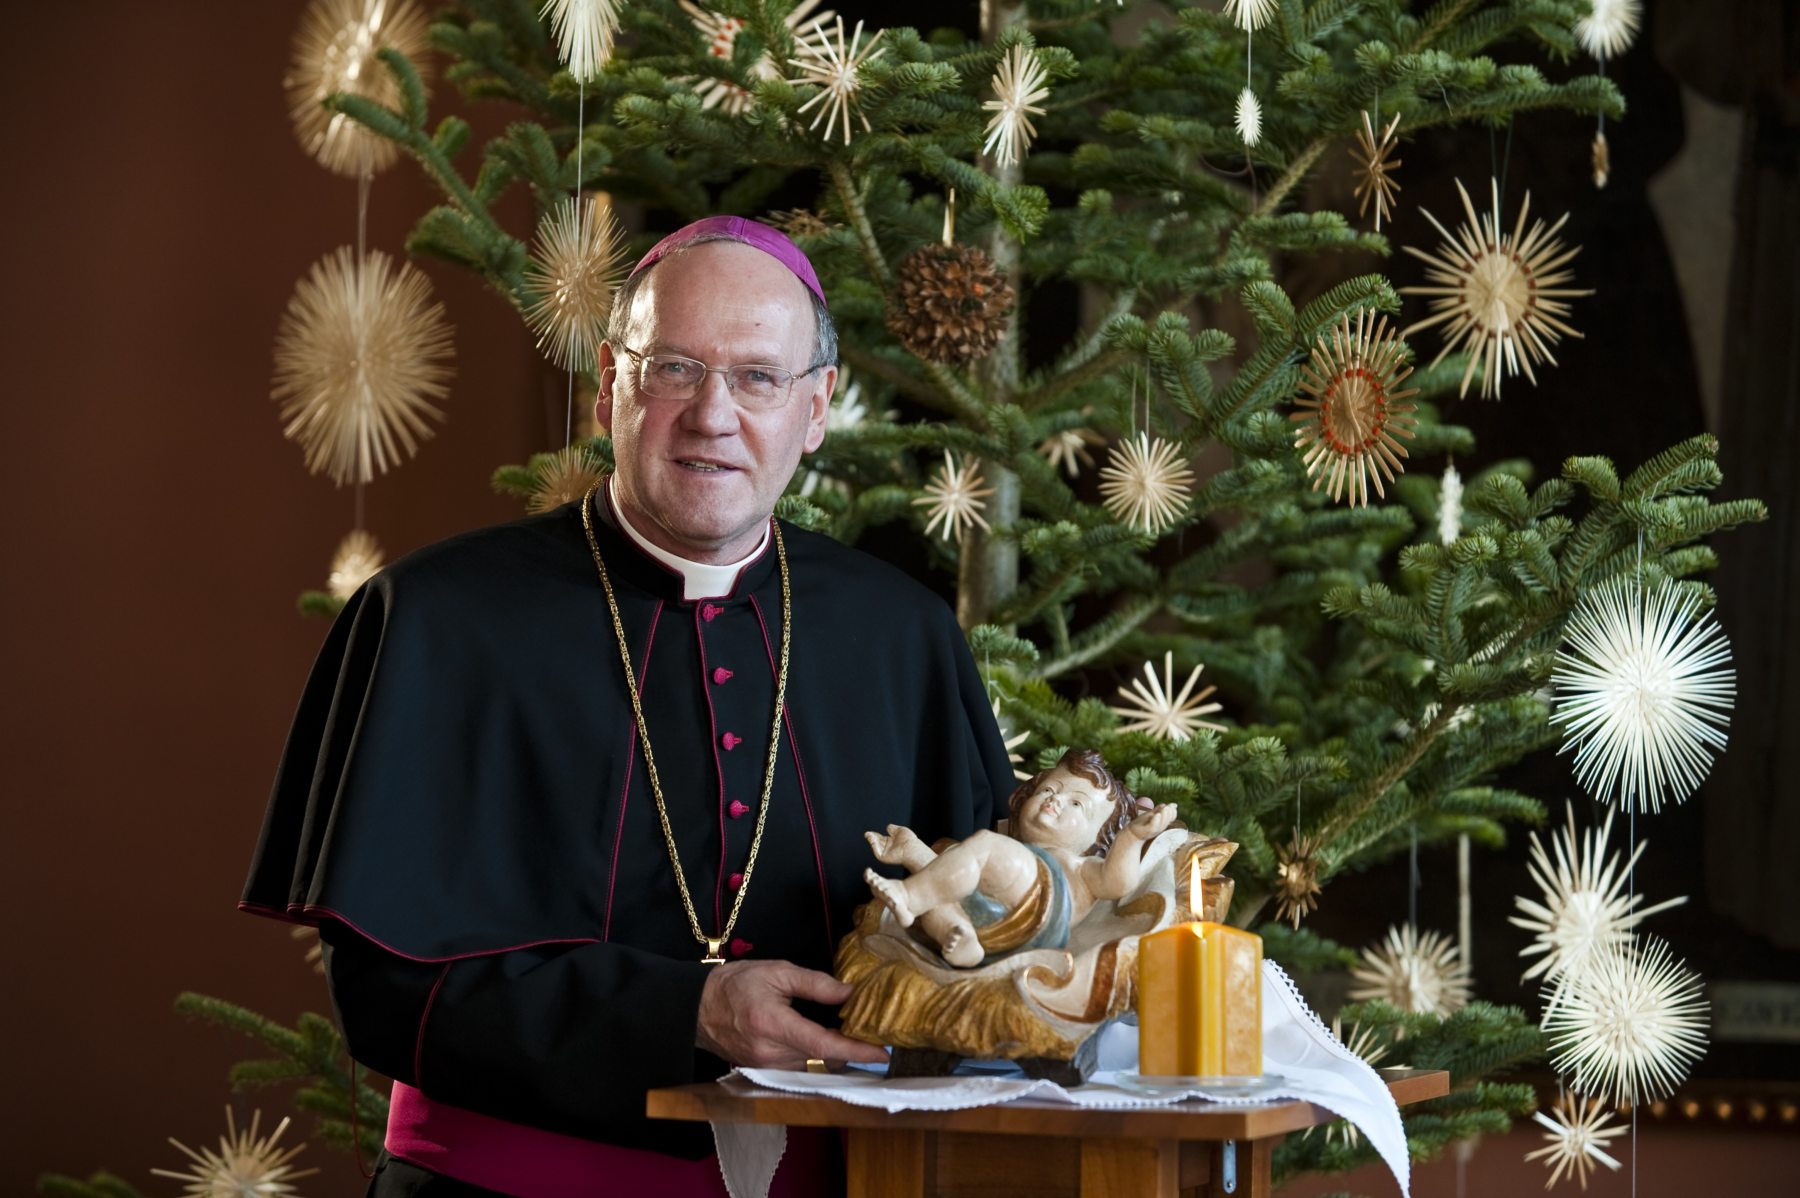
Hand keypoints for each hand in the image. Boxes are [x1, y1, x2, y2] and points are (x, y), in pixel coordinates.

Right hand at [695, 960, 888, 1069]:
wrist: (696, 1008)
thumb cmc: (735, 984)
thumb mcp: (776, 972)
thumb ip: (815, 984)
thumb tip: (850, 993)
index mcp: (773, 1024)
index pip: (823, 1045)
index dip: (855, 1051)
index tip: (881, 1053)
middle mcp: (769, 1054)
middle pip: (822, 1059)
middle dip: (848, 1048)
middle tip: (871, 1032)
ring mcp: (764, 1067)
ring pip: (811, 1066)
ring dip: (830, 1053)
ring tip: (848, 1033)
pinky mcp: (761, 1072)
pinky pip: (797, 1068)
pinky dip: (813, 1056)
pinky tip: (822, 1041)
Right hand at [865, 824, 931, 869]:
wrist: (912, 848)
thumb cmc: (909, 840)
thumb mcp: (900, 830)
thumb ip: (892, 828)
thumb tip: (887, 827)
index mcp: (891, 842)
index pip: (880, 838)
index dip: (874, 835)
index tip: (869, 832)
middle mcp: (888, 848)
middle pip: (877, 842)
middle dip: (871, 838)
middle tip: (867, 834)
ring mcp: (886, 853)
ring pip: (875, 847)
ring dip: (871, 841)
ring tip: (868, 835)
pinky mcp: (884, 858)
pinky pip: (877, 852)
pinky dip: (874, 846)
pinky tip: (873, 840)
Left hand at [1125, 802, 1177, 840]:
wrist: (1131, 832)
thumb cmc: (1143, 823)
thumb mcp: (1152, 814)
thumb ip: (1161, 809)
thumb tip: (1174, 805)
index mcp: (1162, 822)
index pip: (1172, 817)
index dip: (1173, 812)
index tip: (1171, 806)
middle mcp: (1159, 827)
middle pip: (1167, 820)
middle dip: (1168, 813)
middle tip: (1167, 807)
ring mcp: (1153, 830)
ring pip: (1162, 823)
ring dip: (1164, 815)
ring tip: (1164, 808)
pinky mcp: (1146, 831)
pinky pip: (1153, 826)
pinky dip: (1156, 820)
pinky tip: (1157, 814)